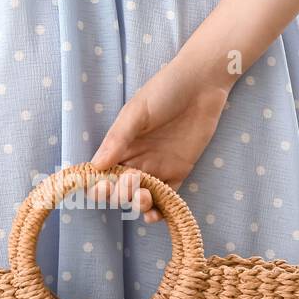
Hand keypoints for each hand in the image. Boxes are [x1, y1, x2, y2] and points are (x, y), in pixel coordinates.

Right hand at [89, 62, 229, 221]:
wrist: (202, 83)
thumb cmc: (165, 90)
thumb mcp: (136, 112)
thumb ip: (117, 139)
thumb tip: (96, 167)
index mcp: (120, 146)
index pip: (102, 174)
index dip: (99, 186)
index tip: (102, 187)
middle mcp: (136, 160)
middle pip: (120, 190)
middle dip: (121, 195)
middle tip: (131, 182)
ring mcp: (157, 168)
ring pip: (142, 198)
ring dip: (138, 205)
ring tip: (144, 198)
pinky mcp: (179, 172)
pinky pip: (167, 198)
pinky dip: (160, 211)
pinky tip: (155, 215)